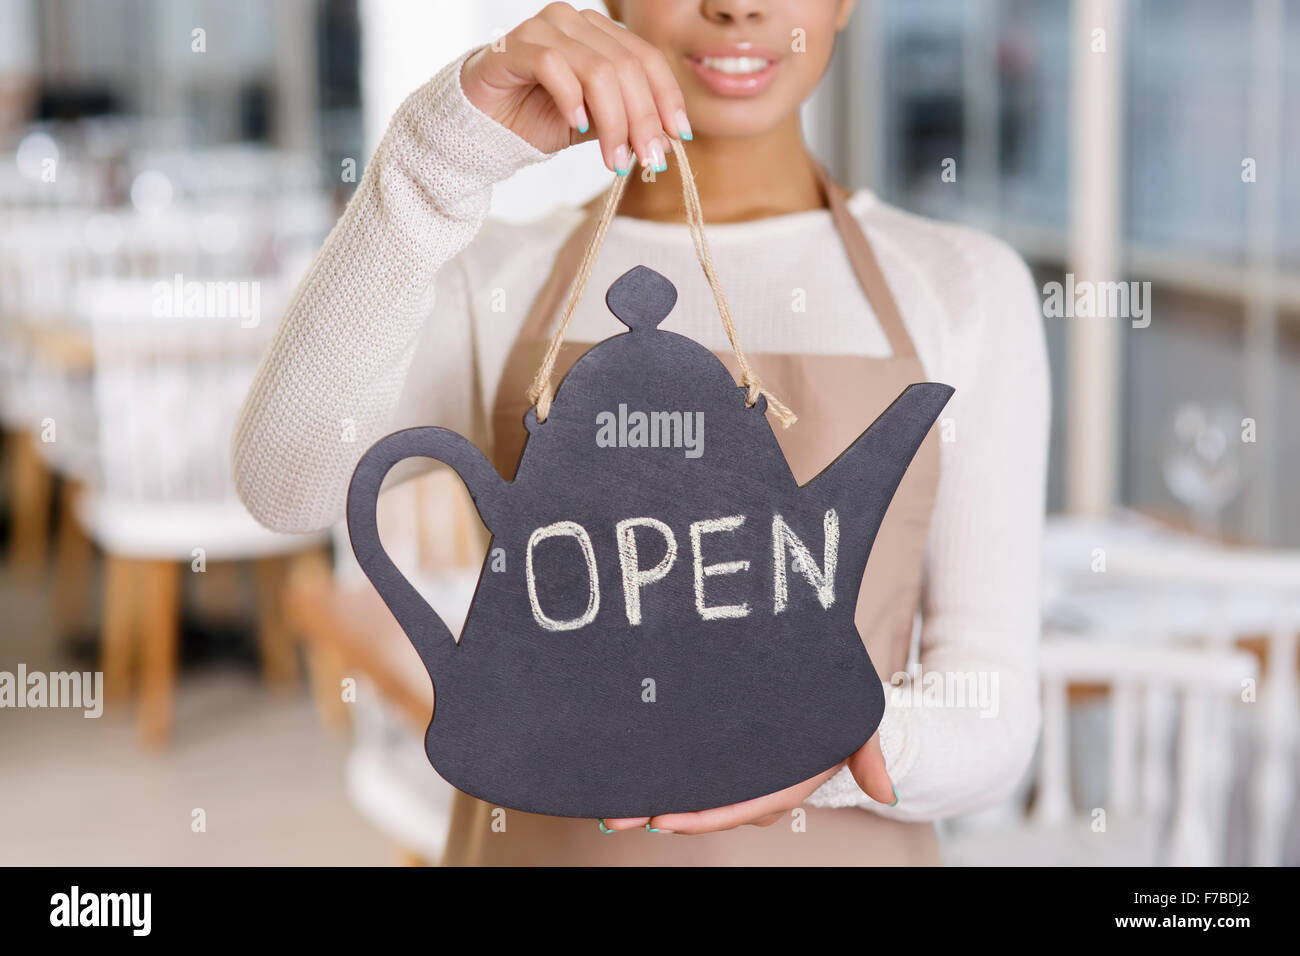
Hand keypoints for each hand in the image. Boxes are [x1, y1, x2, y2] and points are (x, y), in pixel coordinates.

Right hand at [459, 2, 689, 173]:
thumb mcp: (594, 125)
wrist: (483, 125)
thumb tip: (666, 140)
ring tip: (615, 160)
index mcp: (599, 34)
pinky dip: (572, 100)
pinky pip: (553, 66)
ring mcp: (544, 28)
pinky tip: (578, 126)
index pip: (647, 59)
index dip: (668, 98)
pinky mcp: (514, 46)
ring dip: (614, 121)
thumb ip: (625, 123)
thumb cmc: (536, 119)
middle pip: (627, 66)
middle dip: (644, 119)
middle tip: (649, 160)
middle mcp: (575, 22)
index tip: (679, 138)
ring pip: (597, 69)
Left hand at [602, 731, 896, 834]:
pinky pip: (688, 773)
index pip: (741, 808)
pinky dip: (659, 774)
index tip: (665, 818)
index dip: (703, 817)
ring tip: (610, 801)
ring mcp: (733, 773)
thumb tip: (883, 792)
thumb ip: (868, 755)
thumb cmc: (836, 708)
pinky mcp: (717, 754)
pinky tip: (625, 774)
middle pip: (705, 807)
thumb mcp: (857, 725)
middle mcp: (754, 787)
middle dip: (661, 812)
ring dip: (651, 797)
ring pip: (691, 794)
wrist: (823, 687)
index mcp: (784, 784)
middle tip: (618, 812)